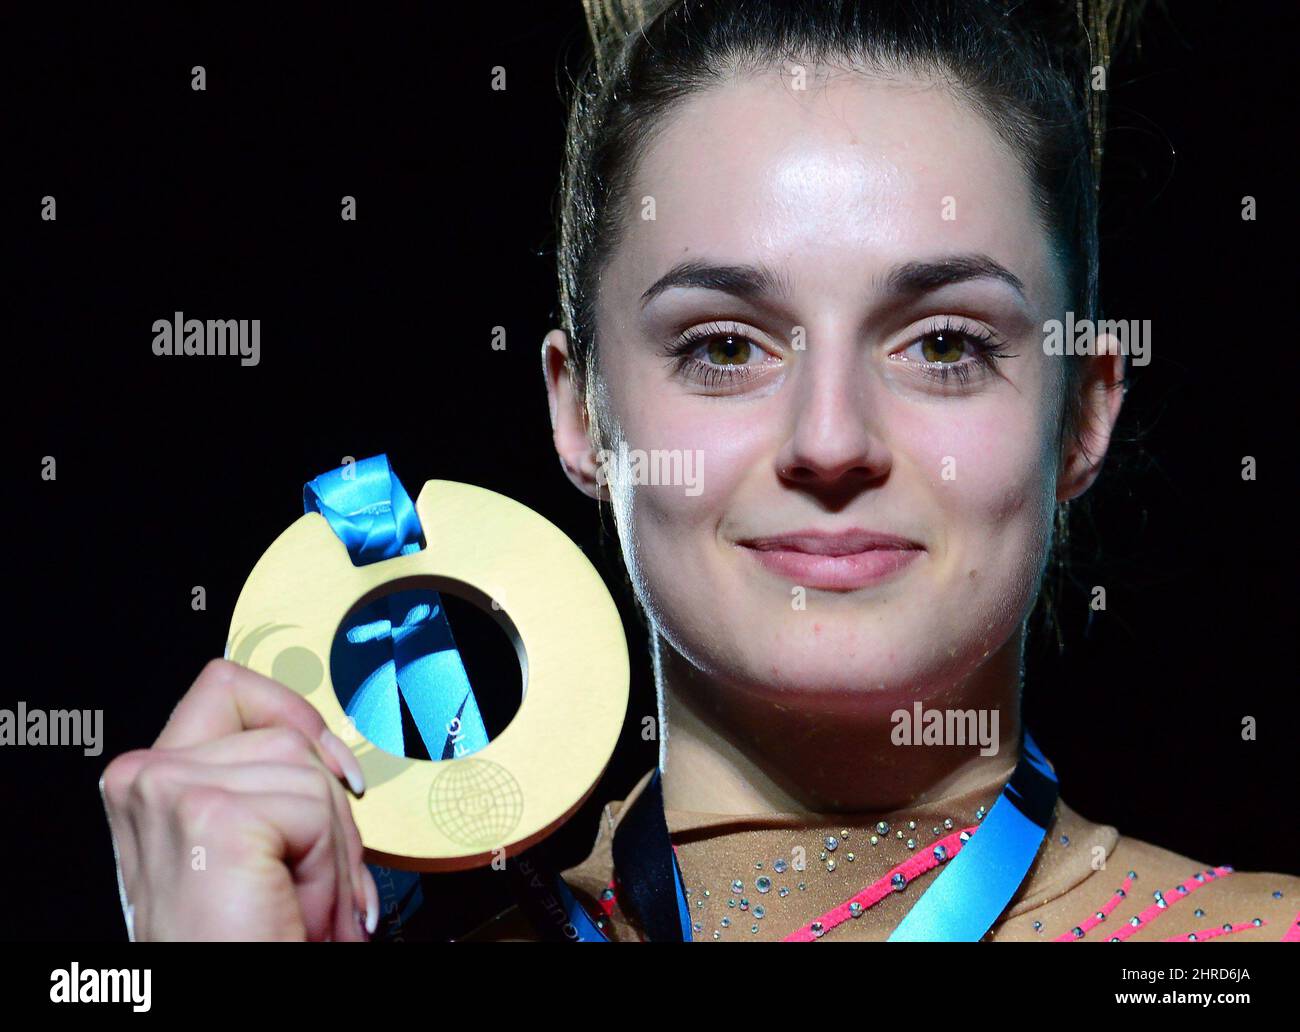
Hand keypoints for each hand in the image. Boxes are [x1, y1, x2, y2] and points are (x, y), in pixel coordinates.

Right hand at [100, 659, 378, 940]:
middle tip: (320, 894)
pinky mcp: (208, 812)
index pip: (228, 687)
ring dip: (332, 854)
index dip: (295, 718)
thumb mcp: (254, 847)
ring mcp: (168, 788)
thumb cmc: (242, 944)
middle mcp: (145, 777)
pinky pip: (315, 808)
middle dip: (327, 816)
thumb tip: (331, 753)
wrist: (227, 1005)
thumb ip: (269, 785)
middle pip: (285, 735)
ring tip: (302, 913)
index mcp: (152, 783)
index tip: (339, 776)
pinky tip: (297, 915)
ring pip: (308, 771)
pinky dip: (330, 869)